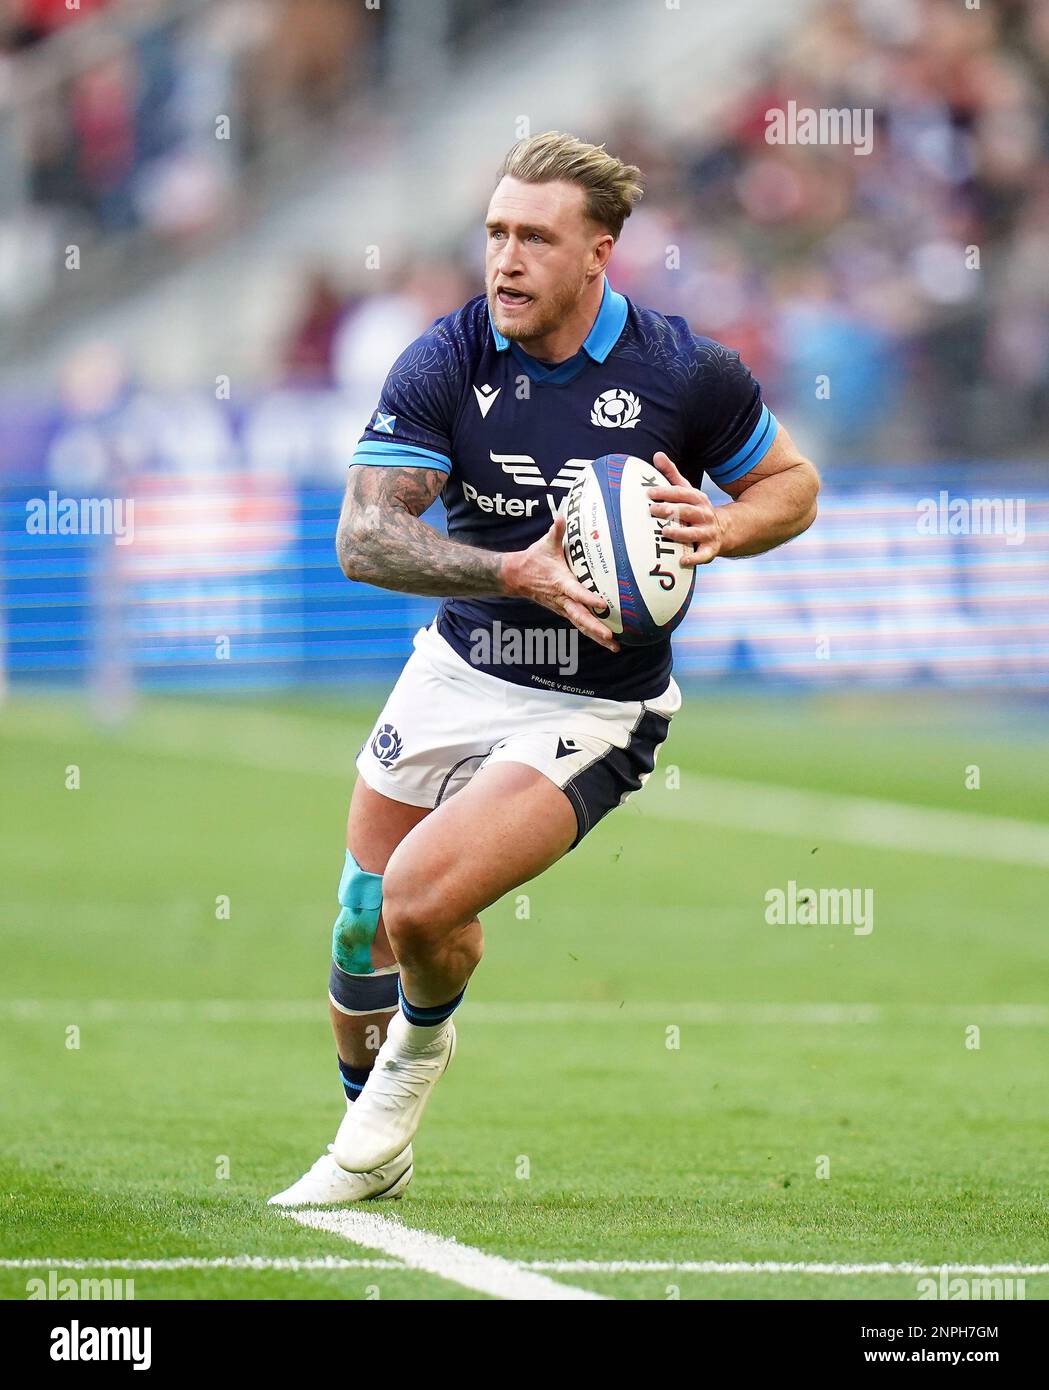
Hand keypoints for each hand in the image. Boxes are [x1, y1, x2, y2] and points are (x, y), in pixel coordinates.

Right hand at [501, 512, 619, 651]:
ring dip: (597, 637)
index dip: (588, 598)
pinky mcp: (565, 611)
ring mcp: (563, 607)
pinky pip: (580, 624)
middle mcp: (562, 599)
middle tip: (610, 637)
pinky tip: (608, 642)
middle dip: (595, 627)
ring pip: (581, 625)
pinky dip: (593, 633)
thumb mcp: (545, 544)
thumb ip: (555, 531)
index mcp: (560, 582)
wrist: (517, 576)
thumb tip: (561, 517)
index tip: (602, 603)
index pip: (576, 592)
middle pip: (580, 617)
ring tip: (615, 647)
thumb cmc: (535, 558)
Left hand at [645, 452, 723, 566]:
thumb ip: (672, 474)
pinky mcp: (710, 550)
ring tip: (665, 532)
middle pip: (687, 511)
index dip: (666, 492)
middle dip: (670, 510)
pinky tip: (682, 561)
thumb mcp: (688, 491)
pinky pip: (702, 555)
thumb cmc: (696, 509)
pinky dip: (694, 559)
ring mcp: (708, 532)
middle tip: (653, 510)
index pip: (681, 493)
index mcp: (697, 499)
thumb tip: (657, 455)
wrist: (725, 529)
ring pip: (694, 533)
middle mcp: (704, 515)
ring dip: (680, 533)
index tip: (649, 493)